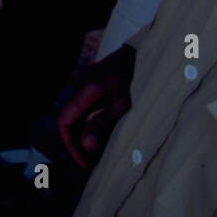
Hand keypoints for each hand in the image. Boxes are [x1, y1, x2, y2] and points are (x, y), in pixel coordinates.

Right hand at [57, 45, 134, 168]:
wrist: (152, 52)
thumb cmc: (142, 78)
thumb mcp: (128, 105)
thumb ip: (104, 125)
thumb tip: (86, 147)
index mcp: (85, 90)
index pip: (64, 122)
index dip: (71, 145)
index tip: (86, 163)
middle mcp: (80, 85)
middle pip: (71, 119)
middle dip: (81, 143)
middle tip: (97, 162)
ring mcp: (86, 82)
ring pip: (79, 114)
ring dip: (87, 134)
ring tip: (104, 151)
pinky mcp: (95, 83)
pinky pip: (87, 107)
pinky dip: (93, 122)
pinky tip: (107, 133)